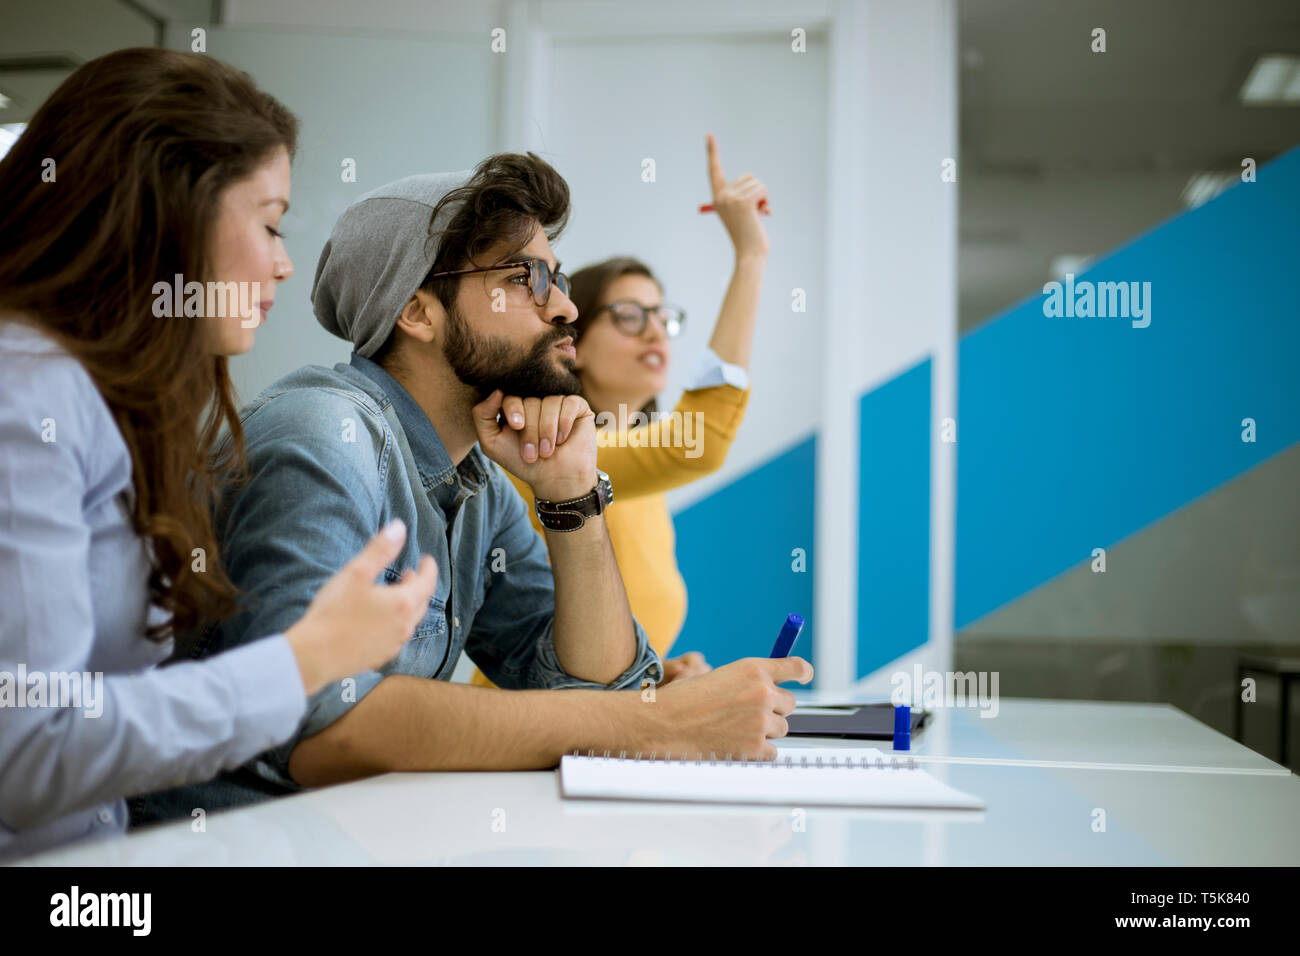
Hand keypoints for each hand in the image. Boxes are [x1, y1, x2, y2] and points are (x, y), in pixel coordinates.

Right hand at [285, 519, 436, 695]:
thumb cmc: (334, 612)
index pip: (428, 583)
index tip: (427, 559)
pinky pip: (396, 637)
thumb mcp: (357, 573)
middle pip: (421, 602)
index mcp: (403, 603)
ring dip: (408, 605)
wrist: (315, 656)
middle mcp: (404, 627)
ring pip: (410, 621)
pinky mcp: (379, 657)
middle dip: (419, 586)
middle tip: (411, 574)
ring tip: (396, 594)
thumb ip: (380, 550)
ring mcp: (393, 645)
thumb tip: (399, 528)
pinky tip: (380, 620)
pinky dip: (396, 623)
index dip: (430, 569)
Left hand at [473, 389, 597, 500]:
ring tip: (548, 451)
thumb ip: (482, 416)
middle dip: (530, 430)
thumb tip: (496, 391)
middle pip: (530, 401)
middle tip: (533, 453)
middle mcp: (535, 401)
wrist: (554, 479)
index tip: (516, 427)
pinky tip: (563, 439)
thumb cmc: (523, 463)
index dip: (513, 410)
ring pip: (549, 402)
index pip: (510, 396)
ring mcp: (556, 402)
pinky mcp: (576, 406)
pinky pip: (569, 402)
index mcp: (515, 407)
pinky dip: (564, 423)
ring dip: (547, 431)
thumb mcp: (492, 444)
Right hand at [645, 656, 812, 758]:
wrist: (666, 722)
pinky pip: (772, 751)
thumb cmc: (687, 700)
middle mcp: (762, 692)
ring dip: (765, 730)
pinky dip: (758, 750)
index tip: (805, 675)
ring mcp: (761, 721)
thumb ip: (749, 681)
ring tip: (735, 728)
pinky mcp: (756, 746)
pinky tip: (736, 743)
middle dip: (774, 708)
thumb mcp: (720, 677)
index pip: (794, 667)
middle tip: (748, 713)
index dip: (803, 671)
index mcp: (753, 669)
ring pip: (781, 728)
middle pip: (789, 703)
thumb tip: (772, 691)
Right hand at [706, 132, 769, 259]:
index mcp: (718, 197)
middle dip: (758, 191)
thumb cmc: (748, 237)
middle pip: (748, 176)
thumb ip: (745, 200)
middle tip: (757, 210)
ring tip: (759, 214)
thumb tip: (758, 188)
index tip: (709, 135)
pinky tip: (762, 214)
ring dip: (763, 197)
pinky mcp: (743, 201)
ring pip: (757, 183)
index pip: (714, 170)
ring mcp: (731, 198)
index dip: (712, 152)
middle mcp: (722, 195)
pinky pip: (761, 190)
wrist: (749, 253)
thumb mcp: (744, 214)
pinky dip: (766, 201)